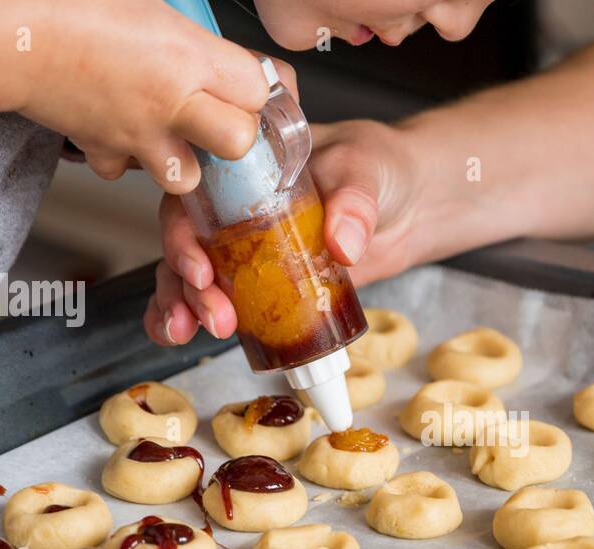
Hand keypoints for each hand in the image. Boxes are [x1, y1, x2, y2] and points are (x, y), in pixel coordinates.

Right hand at [0, 0, 273, 191]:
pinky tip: (117, 128)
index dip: (258, 86)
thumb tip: (212, 46)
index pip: (258, 89)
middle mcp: (169, 102)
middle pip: (240, 144)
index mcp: (186, 54)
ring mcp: (135, 135)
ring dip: (184, 158)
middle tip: (219, 112)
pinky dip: (125, 158)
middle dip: (236, 133)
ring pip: (187, 176)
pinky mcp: (101, 150)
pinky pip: (125, 171)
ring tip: (169, 130)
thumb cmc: (64, 1)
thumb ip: (187, 31)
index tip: (248, 79)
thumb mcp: (144, 0)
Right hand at [149, 119, 422, 346]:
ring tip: (194, 332)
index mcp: (244, 169)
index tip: (202, 270)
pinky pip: (226, 298)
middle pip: (189, 244)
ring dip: (185, 306)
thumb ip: (354, 203)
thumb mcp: (364, 169)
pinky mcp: (267, 280)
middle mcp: (234, 206)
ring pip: (195, 275)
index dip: (185, 235)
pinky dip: (202, 318)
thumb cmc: (377, 166)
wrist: (408, 201)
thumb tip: (343, 244)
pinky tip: (190, 338)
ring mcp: (247, 246)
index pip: (195, 197)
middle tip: (216, 316)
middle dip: (187, 285)